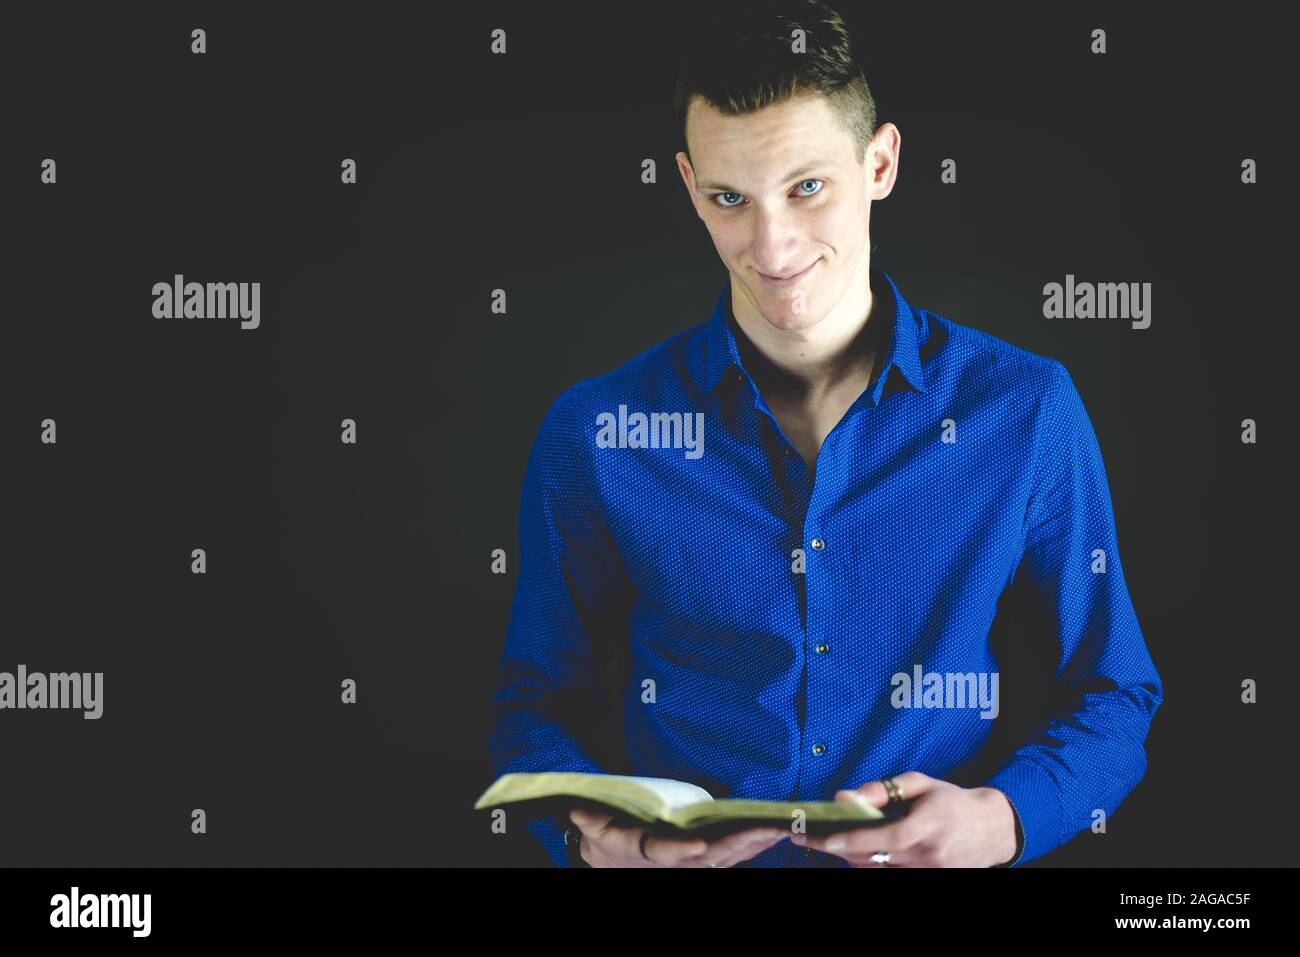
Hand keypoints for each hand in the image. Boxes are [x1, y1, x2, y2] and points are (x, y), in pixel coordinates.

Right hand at [568, 808, 786, 867]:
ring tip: (777, 830)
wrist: (609, 859)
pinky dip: (751, 848)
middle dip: (737, 844)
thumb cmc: (604, 835)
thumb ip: (590, 818)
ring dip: (751, 845)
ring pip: (725, 859)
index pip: (666, 853)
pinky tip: (772, 836)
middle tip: (764, 829)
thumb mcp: (592, 825)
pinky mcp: (701, 862)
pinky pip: (729, 858)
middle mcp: (672, 864)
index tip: (701, 844)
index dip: (683, 850)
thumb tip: (579, 810)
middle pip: (708, 859)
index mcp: (644, 852)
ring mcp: (689, 865)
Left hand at [789, 771, 1017, 866]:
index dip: (858, 840)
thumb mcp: (921, 783)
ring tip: (823, 840)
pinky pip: (889, 874)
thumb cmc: (951, 801)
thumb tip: (846, 797)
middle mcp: (930, 855)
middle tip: (806, 836)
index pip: (890, 838)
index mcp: (930, 826)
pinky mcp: (928, 880)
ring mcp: (929, 873)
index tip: (829, 838)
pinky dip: (869, 863)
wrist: (991, 830)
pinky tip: (852, 850)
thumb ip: (884, 789)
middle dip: (838, 848)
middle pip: (875, 858)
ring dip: (850, 856)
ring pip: (878, 869)